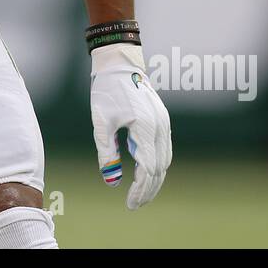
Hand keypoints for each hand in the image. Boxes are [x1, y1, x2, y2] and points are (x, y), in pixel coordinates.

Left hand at [90, 43, 170, 208]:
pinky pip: (165, 149)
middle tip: (134, 204)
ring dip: (155, 179)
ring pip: (166, 160)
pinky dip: (158, 164)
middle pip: (160, 169)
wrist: (119, 64)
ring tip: (141, 194)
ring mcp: (165, 123)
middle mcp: (160, 127)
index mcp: (145, 128)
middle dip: (149, 189)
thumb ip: (106, 153)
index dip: (140, 190)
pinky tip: (146, 172)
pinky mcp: (163, 120)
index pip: (148, 170)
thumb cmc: (107, 92)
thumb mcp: (101, 124)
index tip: (130, 204)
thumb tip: (112, 182)